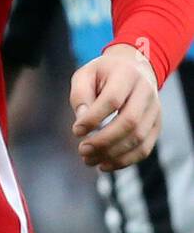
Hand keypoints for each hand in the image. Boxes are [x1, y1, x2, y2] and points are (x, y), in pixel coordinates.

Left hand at [70, 43, 160, 171]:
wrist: (133, 68)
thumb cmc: (103, 73)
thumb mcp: (85, 75)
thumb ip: (80, 95)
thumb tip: (82, 122)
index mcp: (126, 74)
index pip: (112, 100)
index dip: (94, 118)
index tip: (76, 131)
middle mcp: (146, 92)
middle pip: (129, 122)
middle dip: (104, 141)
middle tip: (82, 150)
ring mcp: (155, 110)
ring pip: (139, 138)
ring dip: (113, 154)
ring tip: (89, 160)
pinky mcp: (156, 125)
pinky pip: (145, 148)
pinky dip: (125, 160)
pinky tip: (105, 165)